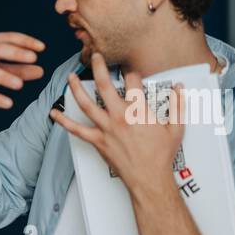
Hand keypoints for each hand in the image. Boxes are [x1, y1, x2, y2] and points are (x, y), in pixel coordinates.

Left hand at [48, 51, 183, 198]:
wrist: (149, 178)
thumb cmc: (161, 155)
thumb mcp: (176, 127)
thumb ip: (178, 105)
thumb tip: (179, 89)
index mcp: (139, 110)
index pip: (133, 81)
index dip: (132, 73)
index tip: (131, 71)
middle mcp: (119, 116)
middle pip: (104, 85)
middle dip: (99, 67)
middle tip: (96, 56)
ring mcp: (106, 128)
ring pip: (86, 104)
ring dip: (76, 88)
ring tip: (70, 77)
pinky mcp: (97, 141)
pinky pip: (76, 130)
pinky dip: (63, 121)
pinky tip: (54, 113)